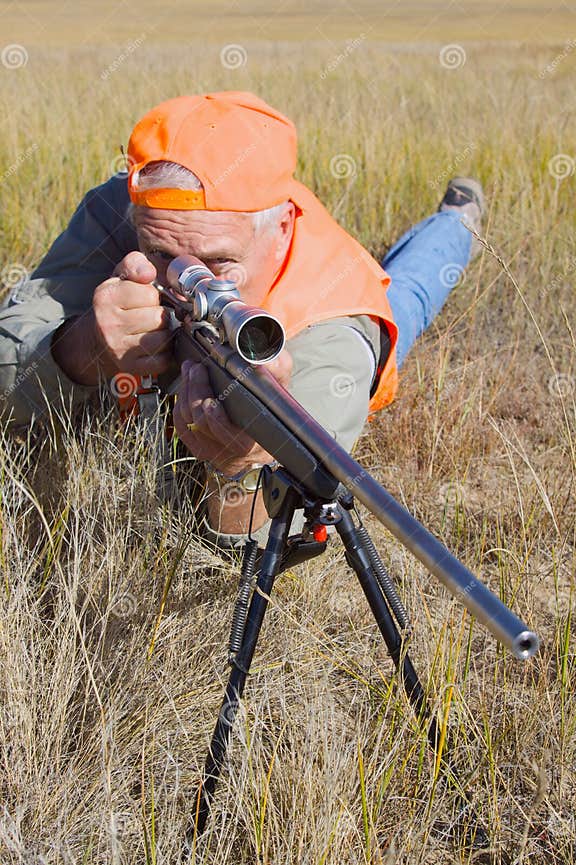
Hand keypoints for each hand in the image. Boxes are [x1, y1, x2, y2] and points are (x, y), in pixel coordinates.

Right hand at [90, 251, 173, 378]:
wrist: (99, 339)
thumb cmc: (118, 304)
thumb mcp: (121, 276)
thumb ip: (136, 263)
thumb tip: (148, 273)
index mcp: (106, 297)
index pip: (150, 294)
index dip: (153, 296)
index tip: (144, 299)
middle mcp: (108, 324)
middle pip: (159, 318)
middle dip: (161, 315)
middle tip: (150, 316)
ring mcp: (118, 348)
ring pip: (163, 338)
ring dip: (165, 334)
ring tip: (152, 330)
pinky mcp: (130, 367)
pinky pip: (163, 359)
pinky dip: (165, 352)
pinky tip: (154, 346)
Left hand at [173, 348, 292, 473]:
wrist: (261, 441)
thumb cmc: (270, 413)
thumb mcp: (279, 391)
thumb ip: (276, 371)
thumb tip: (259, 358)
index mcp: (250, 442)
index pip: (229, 435)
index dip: (217, 419)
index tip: (210, 400)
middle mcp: (227, 450)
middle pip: (202, 422)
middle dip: (197, 392)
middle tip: (197, 369)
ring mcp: (210, 450)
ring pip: (188, 421)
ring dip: (186, 392)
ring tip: (190, 370)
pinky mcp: (198, 446)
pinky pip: (181, 424)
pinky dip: (181, 403)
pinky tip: (186, 386)